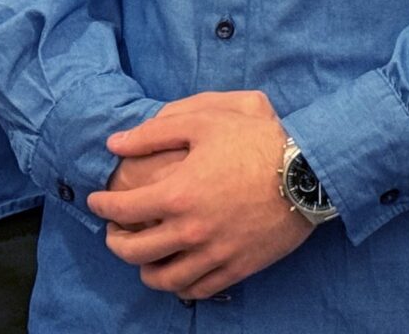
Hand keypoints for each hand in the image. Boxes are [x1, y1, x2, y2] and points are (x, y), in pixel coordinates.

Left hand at [89, 91, 312, 300]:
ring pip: (162, 279)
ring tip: (143, 257)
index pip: (122, 208)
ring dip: (143, 269)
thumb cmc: (258, 140)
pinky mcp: (235, 268)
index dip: (103, 204)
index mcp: (177, 194)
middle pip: (134, 251)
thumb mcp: (208, 120)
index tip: (98, 200)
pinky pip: (196, 289)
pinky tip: (177, 274)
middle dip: (115, 240)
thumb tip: (115, 143)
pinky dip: (179, 286)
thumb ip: (156, 130)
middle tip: (115, 231)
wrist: (311, 171)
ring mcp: (213, 254)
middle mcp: (190, 231)